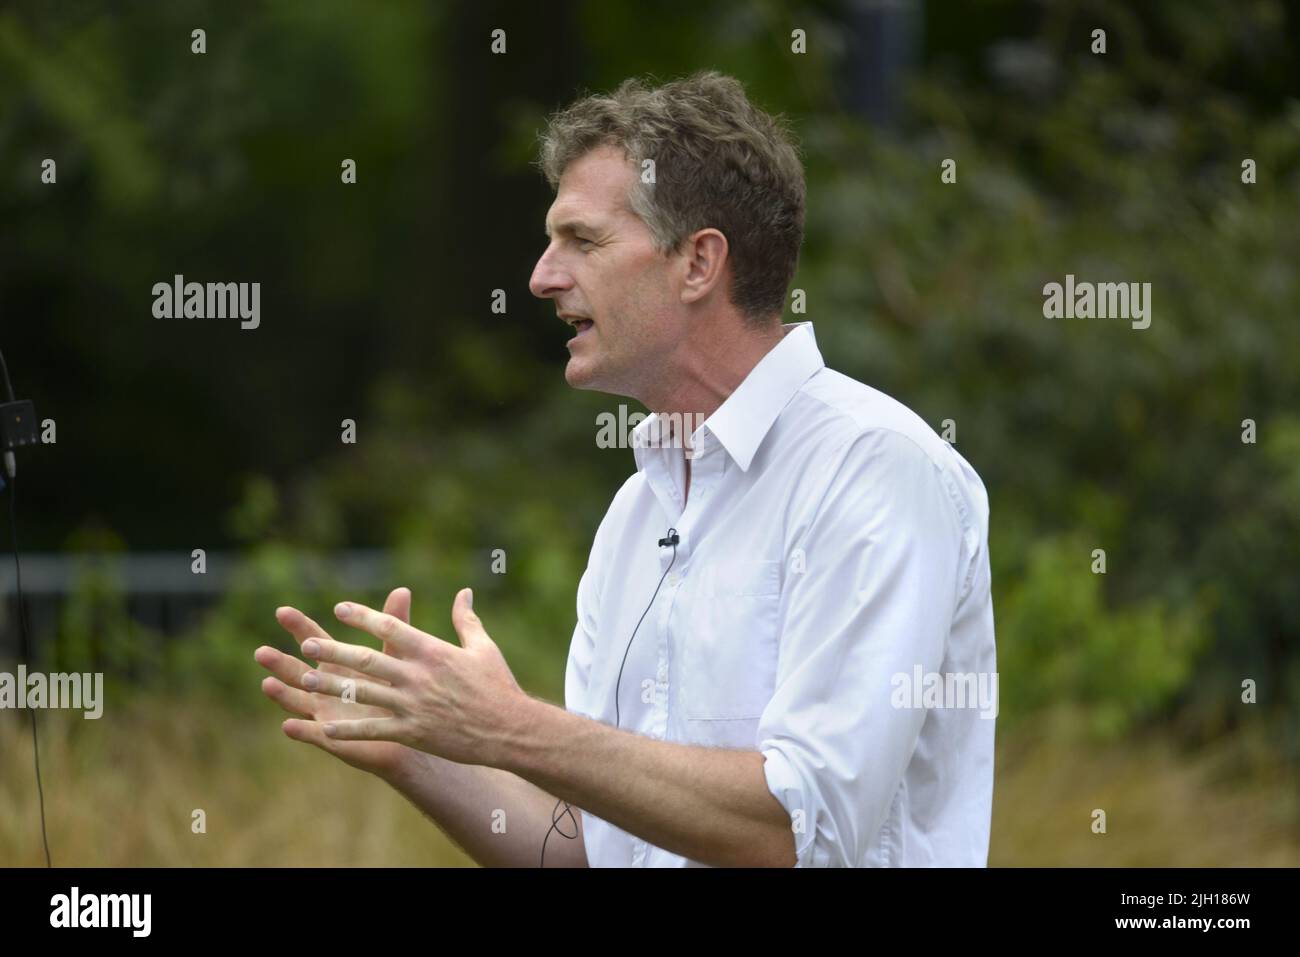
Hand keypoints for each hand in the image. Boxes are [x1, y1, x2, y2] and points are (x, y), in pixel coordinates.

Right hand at [255, 586, 418, 780]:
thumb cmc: (397, 689)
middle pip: (296, 671)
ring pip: (297, 701)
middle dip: (279, 662)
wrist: (409, 728)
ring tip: (267, 684)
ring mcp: (323, 711)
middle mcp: (323, 686)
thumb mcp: (394, 655)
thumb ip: (392, 625)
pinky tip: (287, 725)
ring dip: (282, 693)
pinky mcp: (331, 736)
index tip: (282, 611)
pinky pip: (313, 733)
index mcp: (336, 663)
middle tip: (260, 651)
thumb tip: (402, 589)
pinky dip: (300, 730)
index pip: (313, 640)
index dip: (299, 626)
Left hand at [291, 587, 527, 766]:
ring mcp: (413, 705)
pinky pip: (374, 730)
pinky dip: (349, 729)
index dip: (363, 617)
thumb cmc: (498, 685)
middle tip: (307, 644)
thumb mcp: (483, 647)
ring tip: (304, 680)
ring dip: (331, 686)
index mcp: (433, 651)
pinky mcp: (413, 732)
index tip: (340, 609)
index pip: (391, 628)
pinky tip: (325, 729)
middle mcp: (418, 675)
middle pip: (368, 659)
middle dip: (334, 650)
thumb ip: (467, 619)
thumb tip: (464, 592)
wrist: (510, 728)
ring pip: (363, 693)